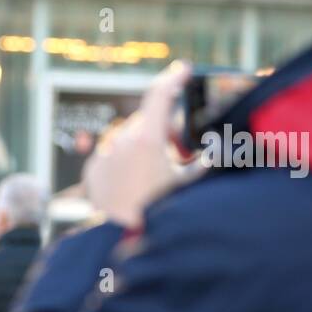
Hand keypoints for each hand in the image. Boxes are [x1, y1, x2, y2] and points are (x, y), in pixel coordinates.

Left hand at [83, 60, 192, 228]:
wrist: (121, 241)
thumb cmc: (158, 213)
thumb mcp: (188, 185)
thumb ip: (206, 162)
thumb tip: (219, 150)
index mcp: (146, 140)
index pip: (160, 96)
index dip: (174, 80)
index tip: (183, 71)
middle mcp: (121, 142)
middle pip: (146, 121)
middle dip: (162, 131)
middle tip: (177, 154)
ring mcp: (104, 155)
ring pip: (127, 137)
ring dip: (142, 146)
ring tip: (153, 174)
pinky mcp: (93, 170)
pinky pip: (111, 155)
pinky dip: (123, 160)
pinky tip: (134, 182)